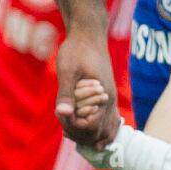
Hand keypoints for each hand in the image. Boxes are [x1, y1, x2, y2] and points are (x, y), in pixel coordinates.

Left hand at [55, 31, 118, 147]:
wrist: (89, 34)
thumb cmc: (76, 49)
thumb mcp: (67, 69)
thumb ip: (66, 92)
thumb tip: (61, 113)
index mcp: (103, 97)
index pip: (90, 127)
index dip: (73, 126)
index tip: (60, 113)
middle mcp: (110, 102)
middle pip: (98, 134)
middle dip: (79, 134)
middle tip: (62, 124)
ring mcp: (110, 100)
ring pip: (105, 131)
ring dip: (87, 135)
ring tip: (69, 132)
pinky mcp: (107, 97)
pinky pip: (109, 122)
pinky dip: (97, 129)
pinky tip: (81, 128)